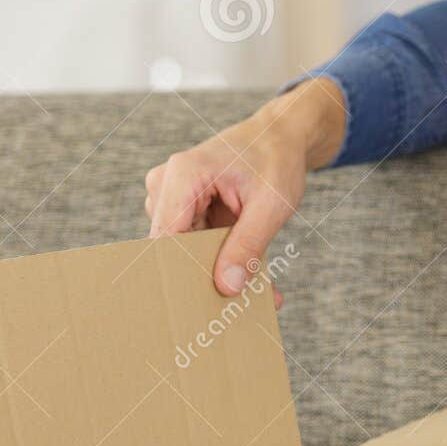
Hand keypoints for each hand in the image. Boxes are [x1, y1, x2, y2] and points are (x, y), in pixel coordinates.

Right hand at [144, 77, 345, 299]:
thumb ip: (248, 245)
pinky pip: (196, 244)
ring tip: (255, 291)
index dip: (178, 275)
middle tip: (237, 309)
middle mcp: (167, 184)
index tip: (197, 309)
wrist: (280, 136)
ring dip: (218, 271)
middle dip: (205, 277)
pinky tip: (250, 276)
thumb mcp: (272, 205)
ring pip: (185, 250)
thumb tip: (226, 287)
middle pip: (173, 247)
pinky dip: (222, 259)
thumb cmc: (277, 160)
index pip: (166, 238)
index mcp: (183, 175)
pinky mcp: (183, 209)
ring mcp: (171, 196)